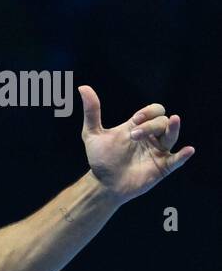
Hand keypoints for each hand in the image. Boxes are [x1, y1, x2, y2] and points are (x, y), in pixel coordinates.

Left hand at [80, 85, 194, 202]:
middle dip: (151, 125)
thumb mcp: (92, 134)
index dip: (149, 112)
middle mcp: (151, 137)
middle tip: (134, 136)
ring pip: (172, 135)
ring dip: (172, 129)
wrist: (102, 183)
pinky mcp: (162, 167)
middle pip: (162, 122)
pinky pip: (177, 159)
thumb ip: (91, 112)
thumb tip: (82, 87)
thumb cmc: (100, 158)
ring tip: (173, 122)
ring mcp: (158, 151)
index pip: (154, 111)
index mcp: (137, 126)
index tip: (136, 119)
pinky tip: (188, 150)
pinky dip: (184, 155)